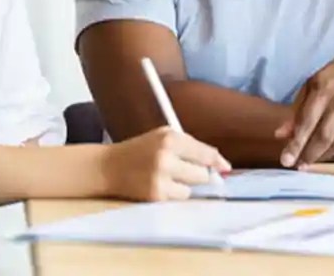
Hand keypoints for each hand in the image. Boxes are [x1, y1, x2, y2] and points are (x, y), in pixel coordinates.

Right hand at [100, 127, 230, 200]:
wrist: (107, 167)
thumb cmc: (139, 150)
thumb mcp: (162, 137)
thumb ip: (190, 146)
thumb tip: (220, 166)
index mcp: (170, 138)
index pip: (204, 152)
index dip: (217, 161)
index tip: (226, 168)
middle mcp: (166, 157)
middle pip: (202, 174)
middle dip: (197, 174)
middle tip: (181, 170)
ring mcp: (160, 177)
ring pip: (191, 188)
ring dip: (184, 185)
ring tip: (166, 176)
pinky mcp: (155, 195)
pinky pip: (179, 198)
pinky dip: (173, 193)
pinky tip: (158, 185)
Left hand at [274, 46, 333, 166]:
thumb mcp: (313, 83)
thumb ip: (297, 110)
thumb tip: (280, 135)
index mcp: (323, 88)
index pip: (307, 121)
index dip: (296, 143)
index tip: (286, 161)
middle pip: (325, 135)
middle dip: (310, 154)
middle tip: (301, 166)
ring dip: (328, 155)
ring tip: (317, 159)